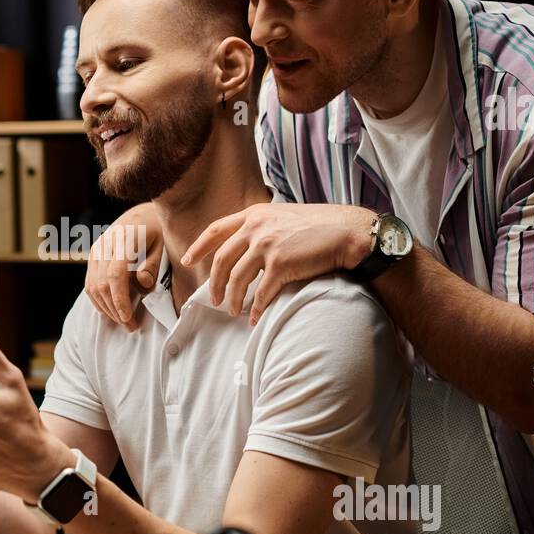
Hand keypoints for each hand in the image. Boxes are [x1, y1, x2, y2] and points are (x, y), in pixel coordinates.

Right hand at [84, 203, 162, 330]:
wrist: (142, 214)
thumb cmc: (157, 232)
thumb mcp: (162, 246)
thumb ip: (151, 266)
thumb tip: (141, 285)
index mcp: (123, 241)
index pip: (115, 276)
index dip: (120, 300)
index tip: (129, 319)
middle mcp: (104, 245)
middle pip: (102, 285)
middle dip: (115, 310)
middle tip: (131, 326)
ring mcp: (96, 251)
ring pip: (92, 286)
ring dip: (106, 308)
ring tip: (123, 321)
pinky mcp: (93, 256)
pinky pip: (90, 283)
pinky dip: (98, 300)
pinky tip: (111, 310)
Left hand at [181, 203, 375, 323]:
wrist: (347, 232)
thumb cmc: (319, 226)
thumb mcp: (283, 216)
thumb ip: (262, 226)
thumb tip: (246, 246)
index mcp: (254, 215)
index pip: (216, 230)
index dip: (199, 247)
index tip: (187, 260)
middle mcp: (256, 228)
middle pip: (221, 260)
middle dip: (213, 283)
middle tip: (212, 299)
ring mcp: (267, 246)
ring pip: (236, 279)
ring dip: (232, 299)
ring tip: (232, 311)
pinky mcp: (280, 265)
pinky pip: (260, 293)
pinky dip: (256, 309)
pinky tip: (255, 319)